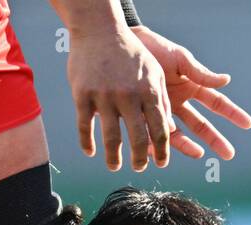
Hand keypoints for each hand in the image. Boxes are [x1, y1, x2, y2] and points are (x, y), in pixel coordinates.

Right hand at [68, 26, 170, 170]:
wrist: (99, 29)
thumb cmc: (131, 54)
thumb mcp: (155, 73)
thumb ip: (162, 102)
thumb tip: (169, 130)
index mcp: (149, 93)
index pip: (159, 131)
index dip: (162, 151)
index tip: (161, 164)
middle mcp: (128, 96)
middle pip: (137, 138)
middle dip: (140, 159)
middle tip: (139, 169)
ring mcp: (103, 96)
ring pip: (110, 137)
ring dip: (113, 157)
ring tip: (115, 167)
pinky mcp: (82, 93)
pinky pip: (84, 125)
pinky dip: (87, 142)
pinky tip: (90, 152)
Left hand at [130, 26, 250, 160]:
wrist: (123, 46)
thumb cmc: (154, 48)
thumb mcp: (180, 58)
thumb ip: (201, 73)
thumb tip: (226, 80)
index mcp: (192, 87)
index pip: (217, 103)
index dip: (232, 113)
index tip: (247, 123)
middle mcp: (180, 103)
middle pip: (202, 125)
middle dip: (216, 139)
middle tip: (229, 154)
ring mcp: (163, 111)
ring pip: (180, 135)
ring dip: (190, 146)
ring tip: (199, 154)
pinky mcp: (145, 116)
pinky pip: (153, 134)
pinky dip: (159, 144)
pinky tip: (164, 150)